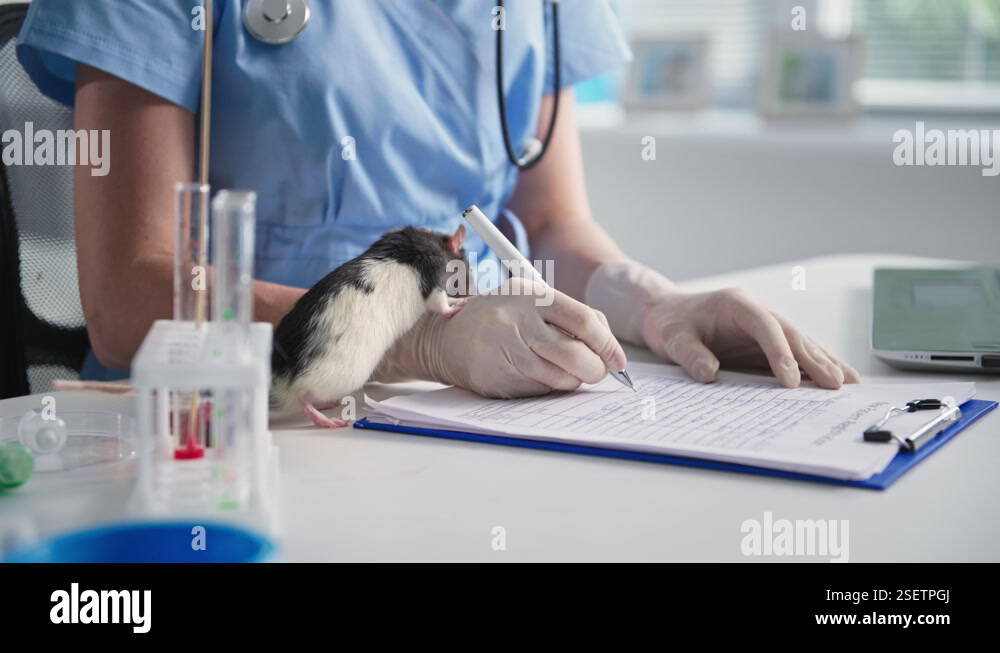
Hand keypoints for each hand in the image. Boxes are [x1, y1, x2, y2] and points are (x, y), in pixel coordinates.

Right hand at [379, 278, 627, 397]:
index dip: (608, 344)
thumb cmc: (499, 319)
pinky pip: (541, 390)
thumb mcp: (530, 301)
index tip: (618, 360)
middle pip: (576, 355)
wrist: (445, 340)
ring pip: (562, 378)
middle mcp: (518, 321)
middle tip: (598, 372)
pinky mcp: (499, 378)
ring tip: (561, 369)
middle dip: (596, 370)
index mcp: (531, 295)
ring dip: (572, 380)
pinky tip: (534, 373)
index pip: (584, 320)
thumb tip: (609, 347)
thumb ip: (570, 315)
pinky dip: (548, 387)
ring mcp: (507, 351)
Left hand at [640, 288, 859, 388]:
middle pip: (791, 334)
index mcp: (736, 304)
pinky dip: (813, 365)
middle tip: (835, 384)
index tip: (791, 380)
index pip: (765, 326)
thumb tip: (709, 373)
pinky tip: (834, 377)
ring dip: (823, 362)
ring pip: (799, 342)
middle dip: (814, 359)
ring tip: (848, 383)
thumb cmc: (669, 324)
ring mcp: (763, 326)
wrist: (665, 314)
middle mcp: (756, 312)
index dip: (780, 352)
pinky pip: (793, 352)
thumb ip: (690, 354)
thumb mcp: (671, 338)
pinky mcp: (764, 342)